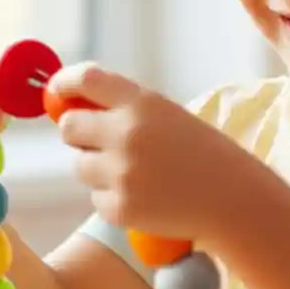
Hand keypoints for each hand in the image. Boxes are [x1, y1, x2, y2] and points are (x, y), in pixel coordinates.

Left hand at [48, 62, 266, 241]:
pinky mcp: (118, 208)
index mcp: (142, 104)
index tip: (56, 90)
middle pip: (70, 127)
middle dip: (78, 132)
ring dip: (96, 168)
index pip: (86, 80)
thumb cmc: (203, 154)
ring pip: (79, 166)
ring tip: (136, 173)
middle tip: (97, 141)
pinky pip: (96, 198)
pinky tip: (146, 197)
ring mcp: (120, 174)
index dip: (63, 83)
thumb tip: (70, 108)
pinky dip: (113, 198)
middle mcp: (126, 135)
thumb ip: (124, 108)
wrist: (233, 199)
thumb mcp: (168, 116)